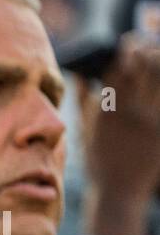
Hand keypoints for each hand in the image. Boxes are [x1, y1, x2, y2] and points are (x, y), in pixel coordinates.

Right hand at [79, 35, 159, 234]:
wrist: (120, 189)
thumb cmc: (98, 159)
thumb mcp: (84, 130)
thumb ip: (83, 100)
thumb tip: (82, 74)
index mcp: (108, 109)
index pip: (120, 66)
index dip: (124, 50)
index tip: (124, 45)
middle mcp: (132, 110)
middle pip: (145, 65)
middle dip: (144, 49)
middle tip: (141, 47)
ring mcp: (152, 117)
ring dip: (158, 61)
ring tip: (154, 58)